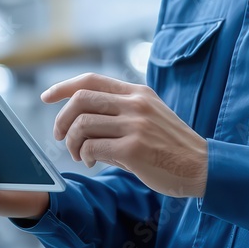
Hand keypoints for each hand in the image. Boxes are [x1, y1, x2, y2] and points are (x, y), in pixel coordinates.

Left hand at [41, 73, 207, 197]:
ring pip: (82, 124)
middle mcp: (135, 104)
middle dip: (62, 119)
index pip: (90, 80)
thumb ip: (119, 113)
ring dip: (72, 142)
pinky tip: (91, 162)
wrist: (202, 167)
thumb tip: (80, 121)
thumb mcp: (149, 117)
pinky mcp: (134, 149)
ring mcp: (134, 125)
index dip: (63, 87)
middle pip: (81, 100)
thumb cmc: (171, 146)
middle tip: (60, 136)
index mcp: (137, 93)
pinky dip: (84, 155)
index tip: (47, 97)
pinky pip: (92, 147)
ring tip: (79, 154)